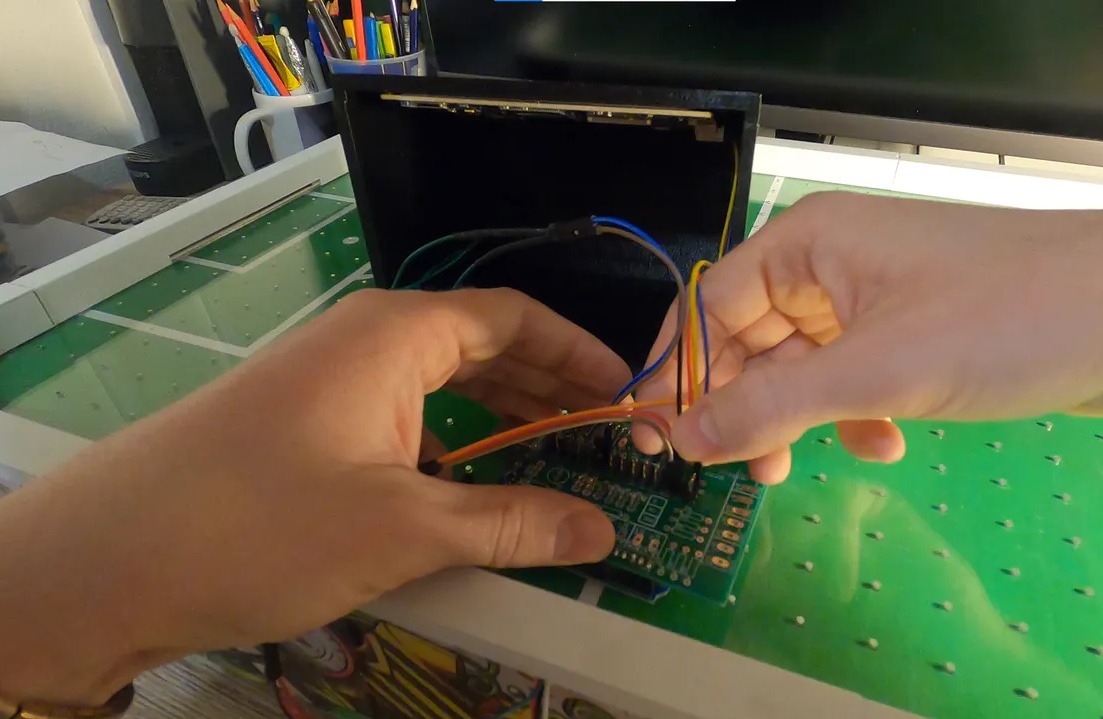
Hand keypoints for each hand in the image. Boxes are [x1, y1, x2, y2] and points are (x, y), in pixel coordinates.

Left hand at [0, 288, 627, 704]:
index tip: (628, 393)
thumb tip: (601, 532)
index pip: (514, 317)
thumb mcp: (402, 528)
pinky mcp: (305, 423)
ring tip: (553, 454)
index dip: (580, 352)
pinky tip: (466, 486)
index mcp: (398, 333)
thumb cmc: (265, 523)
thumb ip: (509, 524)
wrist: (111, 556)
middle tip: (604, 430)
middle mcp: (366, 340)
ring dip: (498, 415)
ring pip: (437, 383)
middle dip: (546, 383)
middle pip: (480, 344)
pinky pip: (400, 415)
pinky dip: (447, 442)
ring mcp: (329, 380)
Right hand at [638, 192, 1102, 483]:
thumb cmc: (1002, 320)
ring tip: (793, 467)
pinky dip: (851, 416)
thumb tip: (681, 439)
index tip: (657, 434)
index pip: (711, 306)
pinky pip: (849, 379)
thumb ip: (770, 406)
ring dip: (794, 420)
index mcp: (807, 244)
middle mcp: (829, 265)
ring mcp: (871, 300)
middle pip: (750, 340)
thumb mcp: (876, 371)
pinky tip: (882, 444)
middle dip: (740, 406)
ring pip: (799, 368)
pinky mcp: (910, 333)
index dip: (680, 369)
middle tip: (736, 468)